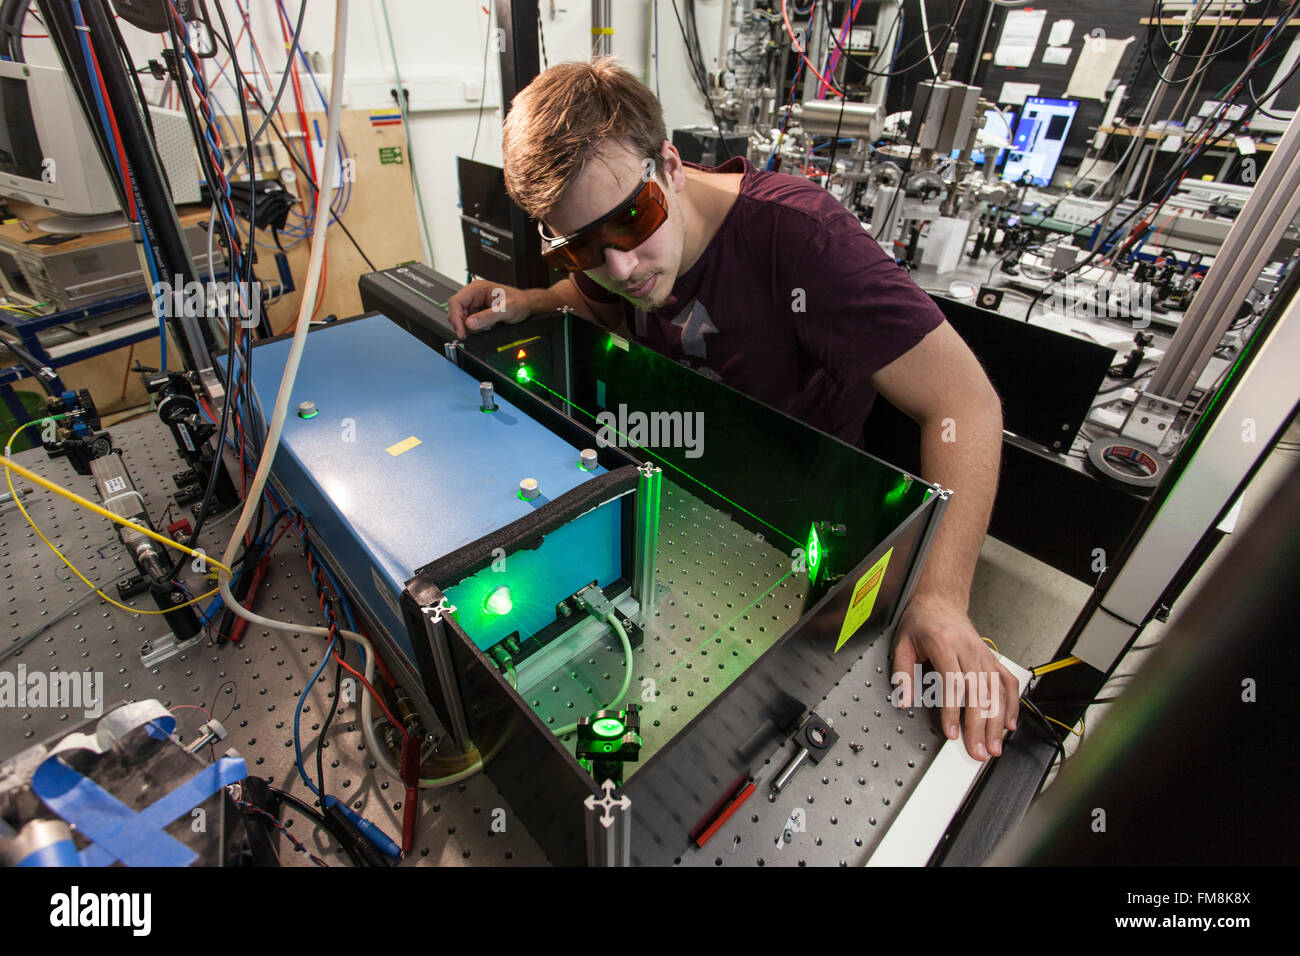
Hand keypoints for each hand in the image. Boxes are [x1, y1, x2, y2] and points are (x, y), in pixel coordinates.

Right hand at [446, 279, 534, 337]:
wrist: (526, 305)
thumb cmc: (519, 302)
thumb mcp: (506, 309)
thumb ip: (488, 316)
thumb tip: (470, 323)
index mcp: (477, 288)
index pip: (456, 302)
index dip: (455, 318)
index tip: (461, 331)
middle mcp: (473, 294)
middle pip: (455, 311)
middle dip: (462, 324)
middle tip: (475, 332)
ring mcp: (474, 303)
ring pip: (460, 318)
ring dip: (470, 327)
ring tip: (486, 327)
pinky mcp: (476, 311)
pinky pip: (468, 321)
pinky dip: (474, 328)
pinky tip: (486, 327)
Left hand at [890, 594, 1018, 760]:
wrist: (940, 600)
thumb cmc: (921, 621)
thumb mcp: (902, 643)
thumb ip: (902, 673)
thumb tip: (903, 701)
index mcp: (944, 644)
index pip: (953, 683)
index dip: (953, 711)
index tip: (952, 733)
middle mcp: (968, 650)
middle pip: (978, 692)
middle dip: (979, 725)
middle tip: (977, 751)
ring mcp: (983, 654)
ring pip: (995, 691)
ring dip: (997, 722)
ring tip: (994, 746)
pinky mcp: (991, 658)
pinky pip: (1006, 682)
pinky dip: (1012, 704)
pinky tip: (1011, 723)